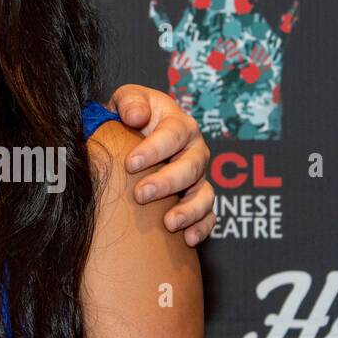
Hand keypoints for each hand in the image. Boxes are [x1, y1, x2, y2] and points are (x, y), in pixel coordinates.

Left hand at [107, 84, 215, 246]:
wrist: (134, 133)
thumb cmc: (130, 115)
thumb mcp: (128, 99)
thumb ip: (130, 102)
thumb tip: (135, 116)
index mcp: (179, 123)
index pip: (173, 134)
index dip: (154, 149)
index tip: (130, 164)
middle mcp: (195, 149)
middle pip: (191, 166)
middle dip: (167, 181)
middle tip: (141, 194)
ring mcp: (199, 176)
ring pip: (204, 193)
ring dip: (189, 210)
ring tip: (169, 223)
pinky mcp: (199, 198)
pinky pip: (209, 215)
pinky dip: (202, 227)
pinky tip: (189, 239)